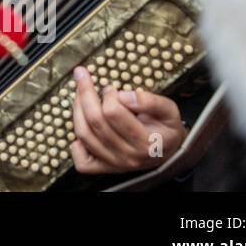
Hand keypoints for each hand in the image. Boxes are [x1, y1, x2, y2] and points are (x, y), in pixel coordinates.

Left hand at [69, 66, 186, 174]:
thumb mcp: (169, 110)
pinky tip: (82, 128)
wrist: (169, 151)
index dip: (107, 95)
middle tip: (83, 77)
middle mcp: (128, 156)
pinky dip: (75, 145)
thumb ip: (150, 101)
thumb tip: (124, 96)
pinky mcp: (105, 168)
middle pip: (95, 122)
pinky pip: (83, 162)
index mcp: (145, 142)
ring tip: (79, 94)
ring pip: (84, 135)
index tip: (109, 87)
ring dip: (76, 110)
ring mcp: (115, 164)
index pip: (113, 113)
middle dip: (85, 94)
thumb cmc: (166, 128)